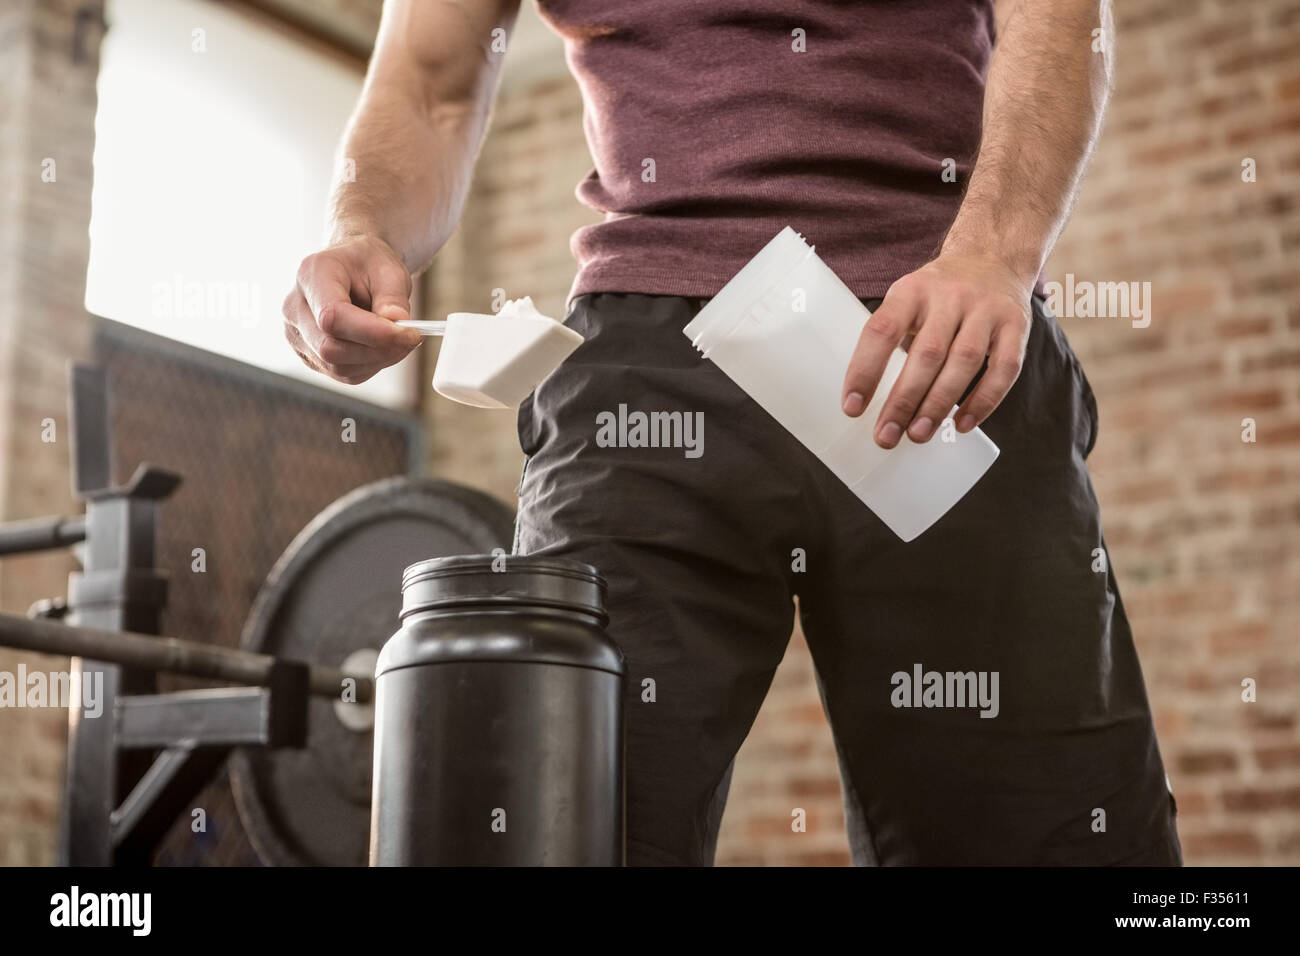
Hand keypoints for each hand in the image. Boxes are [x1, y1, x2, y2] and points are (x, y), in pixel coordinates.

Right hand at [283, 235, 422, 384]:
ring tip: (398, 339)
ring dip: (377, 360)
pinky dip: (370, 366)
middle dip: (378, 350)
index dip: (372, 332)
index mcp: (311, 276)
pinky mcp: (309, 355)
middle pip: (331, 348)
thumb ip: (393, 296)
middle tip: (411, 338)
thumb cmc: (368, 265)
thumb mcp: (389, 269)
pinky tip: (381, 347)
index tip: (408, 333)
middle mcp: (295, 308)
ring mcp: (297, 335)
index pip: (331, 316)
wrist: (353, 270)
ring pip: (338, 366)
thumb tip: (397, 324)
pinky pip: (342, 374)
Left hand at [841, 255, 1032, 447]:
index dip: (865, 370)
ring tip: (919, 434)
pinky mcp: (1016, 325)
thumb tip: (866, 397)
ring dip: (939, 405)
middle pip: (926, 353)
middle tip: (886, 436)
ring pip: (963, 363)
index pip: (882, 330)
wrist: (993, 256)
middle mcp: (950, 296)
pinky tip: (963, 424)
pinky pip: (1004, 369)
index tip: (852, 407)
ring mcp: (986, 309)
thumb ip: (891, 337)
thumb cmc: (938, 292)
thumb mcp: (907, 298)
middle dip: (903, 401)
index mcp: (912, 290)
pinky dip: (984, 401)